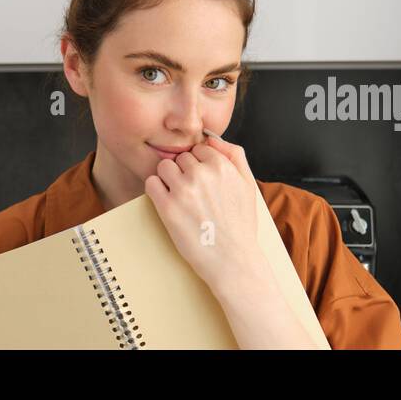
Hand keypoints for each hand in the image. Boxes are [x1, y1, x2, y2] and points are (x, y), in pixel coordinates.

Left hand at [144, 130, 267, 292]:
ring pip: (164, 167)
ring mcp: (183, 190)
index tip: (203, 181)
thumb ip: (235, 155)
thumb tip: (213, 139)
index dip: (200, 164)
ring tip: (180, 198)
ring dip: (168, 178)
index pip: (200, 148)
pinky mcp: (167, 208)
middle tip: (194, 194)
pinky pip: (151, 183)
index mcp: (222, 166)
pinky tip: (168, 203)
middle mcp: (202, 174)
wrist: (232, 260)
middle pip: (181, 157)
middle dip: (185, 171)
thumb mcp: (248, 185)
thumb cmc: (241, 225)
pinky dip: (156, 190)